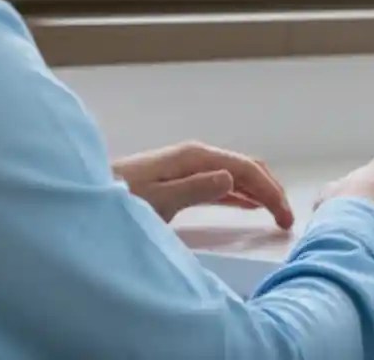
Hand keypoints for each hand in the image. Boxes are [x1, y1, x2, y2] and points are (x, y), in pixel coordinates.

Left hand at [113, 142, 293, 228]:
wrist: (86, 198)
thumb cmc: (119, 200)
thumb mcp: (158, 200)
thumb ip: (195, 189)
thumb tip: (231, 178)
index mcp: (195, 157)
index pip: (246, 170)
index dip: (270, 192)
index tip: (285, 218)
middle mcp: (196, 156)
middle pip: (246, 167)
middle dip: (270, 189)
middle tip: (287, 218)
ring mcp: (189, 166)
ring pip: (236, 175)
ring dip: (258, 192)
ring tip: (276, 214)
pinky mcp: (181, 178)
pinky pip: (221, 183)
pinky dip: (240, 193)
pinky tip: (249, 204)